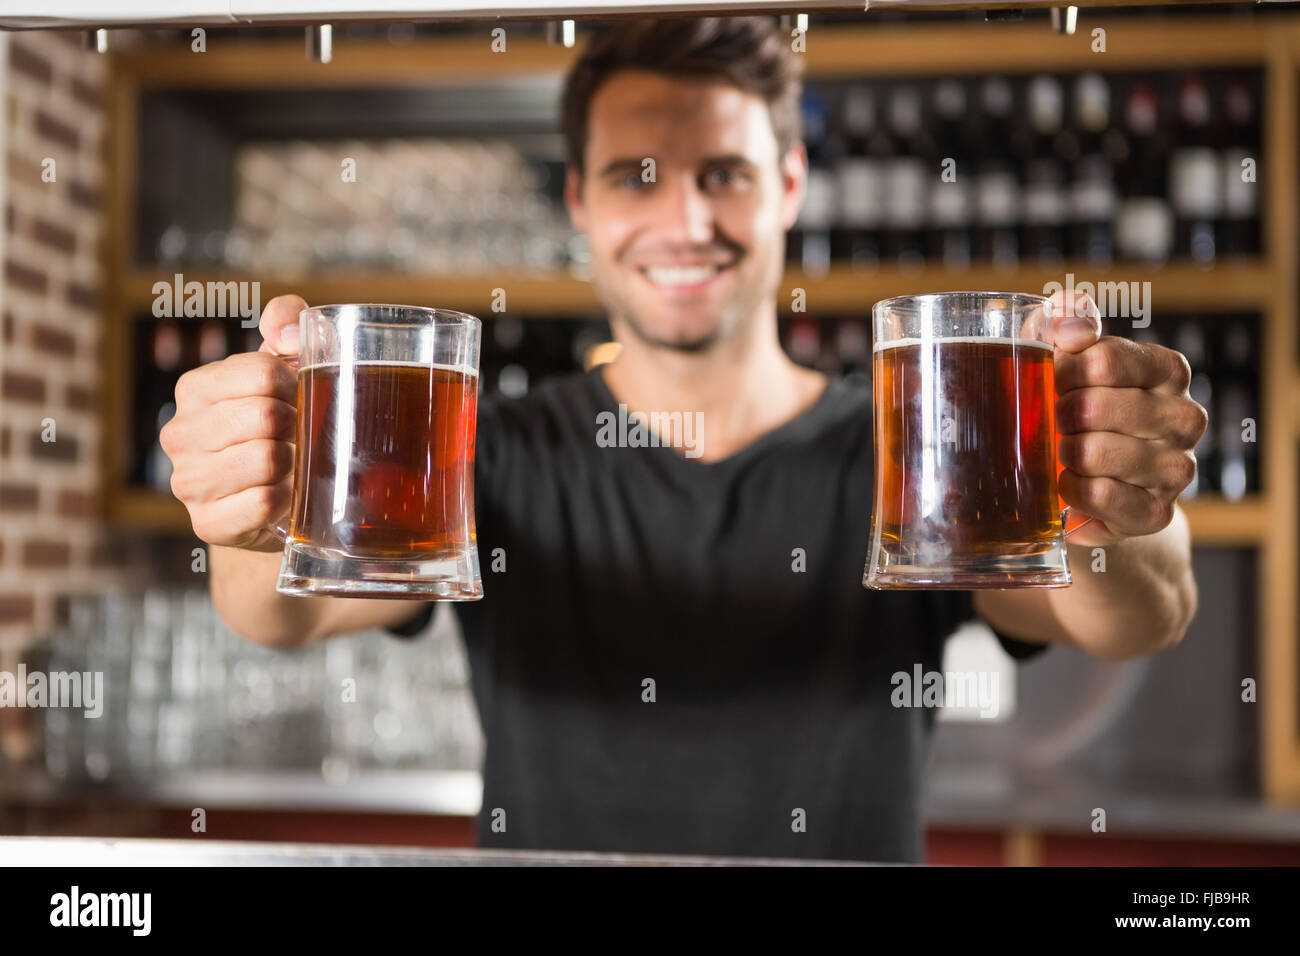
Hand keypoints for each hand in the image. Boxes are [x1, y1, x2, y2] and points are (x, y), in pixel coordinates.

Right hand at [159, 295, 306, 551]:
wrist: (278, 500)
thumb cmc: (282, 425)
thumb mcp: (284, 366)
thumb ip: (287, 322)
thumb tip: (286, 331)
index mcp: (194, 389)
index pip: (261, 372)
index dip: (294, 385)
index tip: (297, 398)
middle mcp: (179, 434)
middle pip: (265, 416)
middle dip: (296, 426)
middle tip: (298, 436)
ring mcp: (188, 482)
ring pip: (265, 460)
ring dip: (292, 464)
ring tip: (289, 466)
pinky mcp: (206, 524)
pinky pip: (261, 504)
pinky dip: (284, 501)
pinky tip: (280, 497)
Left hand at [1049, 290, 1207, 547]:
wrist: (1086, 478)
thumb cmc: (1074, 403)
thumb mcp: (1065, 352)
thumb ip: (1066, 319)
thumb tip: (1070, 325)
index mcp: (1167, 370)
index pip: (1104, 360)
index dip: (1064, 371)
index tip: (1055, 380)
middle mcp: (1184, 417)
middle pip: (1095, 407)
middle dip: (1059, 415)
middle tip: (1055, 421)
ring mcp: (1177, 468)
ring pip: (1096, 453)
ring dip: (1064, 452)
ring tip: (1064, 451)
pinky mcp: (1157, 512)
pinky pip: (1101, 497)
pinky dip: (1072, 489)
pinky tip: (1068, 483)